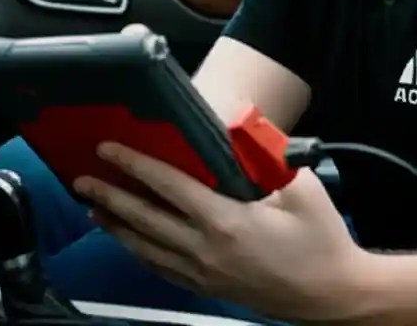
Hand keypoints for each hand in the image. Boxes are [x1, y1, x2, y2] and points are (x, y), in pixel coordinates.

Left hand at [73, 142, 368, 321]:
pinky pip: (161, 268)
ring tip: (92, 208)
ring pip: (145, 247)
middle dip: (110, 195)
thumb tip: (238, 121)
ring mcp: (204, 273)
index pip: (168, 186)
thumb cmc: (321, 241)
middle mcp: (206, 250)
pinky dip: (137, 251)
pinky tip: (127, 240)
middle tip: (83, 179)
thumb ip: (265, 155)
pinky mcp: (207, 287)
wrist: (332, 295)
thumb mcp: (301, 189)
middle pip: (145, 218)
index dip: (136, 165)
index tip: (111, 149)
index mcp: (227, 221)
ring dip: (116, 226)